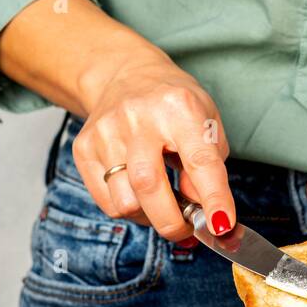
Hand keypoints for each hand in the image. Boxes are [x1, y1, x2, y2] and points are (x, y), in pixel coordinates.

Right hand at [0, 0, 234, 239]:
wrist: (126, 76)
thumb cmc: (174, 105)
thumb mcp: (206, 124)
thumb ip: (210, 169)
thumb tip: (205, 213)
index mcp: (179, 107)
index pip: (200, 161)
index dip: (214, 199)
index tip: (222, 226)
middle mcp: (139, 117)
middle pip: (150, 185)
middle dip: (173, 222)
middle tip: (187, 230)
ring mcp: (106, 132)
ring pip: (126, 202)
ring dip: (149, 217)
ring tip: (162, 204)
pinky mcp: (84, 148)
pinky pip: (107, 202)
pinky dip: (129, 210)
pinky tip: (140, 195)